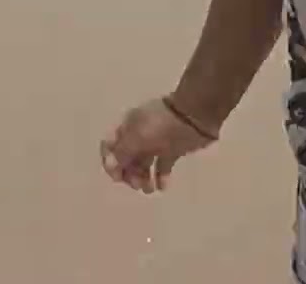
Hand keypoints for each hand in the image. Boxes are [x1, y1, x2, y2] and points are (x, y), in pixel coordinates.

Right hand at [100, 96, 215, 193]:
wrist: (195, 116)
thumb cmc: (161, 126)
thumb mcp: (137, 137)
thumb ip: (121, 153)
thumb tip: (110, 165)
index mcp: (127, 127)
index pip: (110, 146)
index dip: (110, 162)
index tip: (117, 176)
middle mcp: (139, 135)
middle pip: (126, 159)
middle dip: (128, 174)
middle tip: (136, 184)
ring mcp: (157, 143)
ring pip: (143, 164)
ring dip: (142, 178)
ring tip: (149, 188)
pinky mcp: (173, 150)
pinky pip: (162, 166)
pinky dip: (160, 177)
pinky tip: (162, 187)